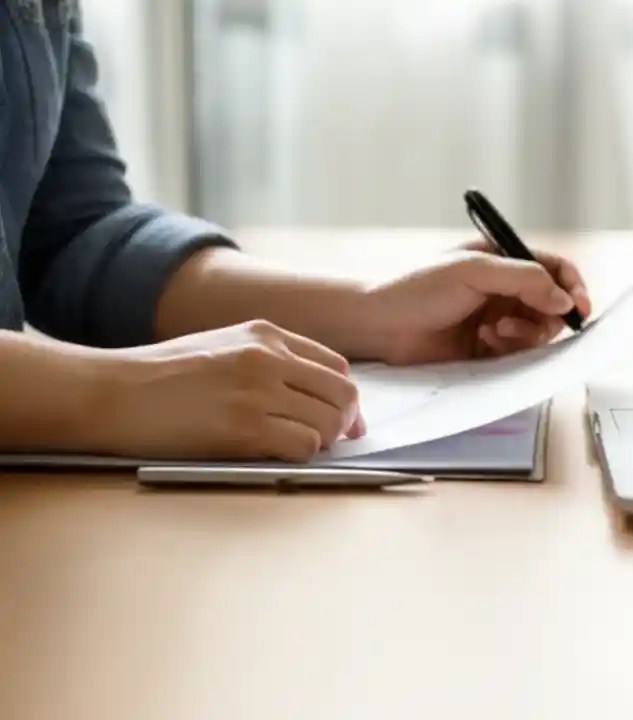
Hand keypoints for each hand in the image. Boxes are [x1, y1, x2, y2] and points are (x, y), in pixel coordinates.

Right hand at [99, 320, 364, 461]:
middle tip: (330, 441)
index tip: (341, 418)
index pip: (336, 366)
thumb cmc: (161, 377)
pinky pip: (304, 446)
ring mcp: (258, 391)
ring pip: (329, 422)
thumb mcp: (222, 347)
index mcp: (266, 334)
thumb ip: (268, 362)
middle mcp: (268, 357)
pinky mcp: (245, 427)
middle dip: (344, 421)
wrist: (112, 392)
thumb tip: (314, 396)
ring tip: (295, 447)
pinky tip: (277, 455)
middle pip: (343, 394)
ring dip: (322, 442)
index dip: (344, 397)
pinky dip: (301, 456)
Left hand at [362, 240, 591, 364]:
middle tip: (522, 324)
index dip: (573, 287)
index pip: (555, 269)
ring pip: (537, 332)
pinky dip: (508, 349)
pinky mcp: (487, 348)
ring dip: (523, 334)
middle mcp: (505, 289)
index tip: (579, 309)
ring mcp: (498, 318)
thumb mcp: (474, 270)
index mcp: (504, 260)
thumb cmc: (418, 287)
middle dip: (545, 317)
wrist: (379, 324)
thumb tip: (565, 300)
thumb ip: (524, 280)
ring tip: (493, 333)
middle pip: (552, 305)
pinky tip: (482, 342)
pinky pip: (518, 353)